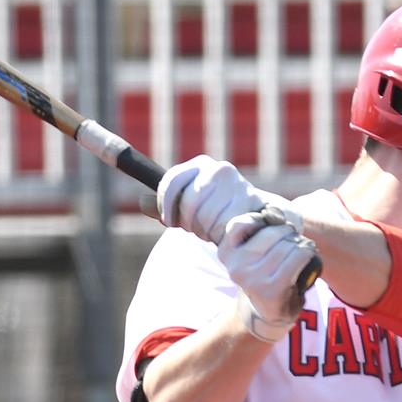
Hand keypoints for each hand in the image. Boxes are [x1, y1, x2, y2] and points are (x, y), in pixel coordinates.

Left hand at [156, 155, 297, 243]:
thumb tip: (141, 202)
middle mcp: (219, 170)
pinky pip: (226, 225)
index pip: (172, 181)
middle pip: (189, 203)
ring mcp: (236, 184)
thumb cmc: (220, 211)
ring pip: (207, 216)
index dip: (166, 205)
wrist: (260, 216)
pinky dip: (223, 235)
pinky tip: (227, 235)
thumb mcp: (193, 204)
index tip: (169, 221)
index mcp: (201, 165)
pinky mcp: (251, 202)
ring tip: (215, 231)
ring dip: (207, 231)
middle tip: (199, 230)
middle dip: (191, 223)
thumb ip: (168, 204)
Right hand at [219, 208, 320, 341]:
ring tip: (303, 248)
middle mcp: (236, 266)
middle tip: (294, 239)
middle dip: (288, 232)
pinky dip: (307, 253)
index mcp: (226, 252)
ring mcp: (253, 279)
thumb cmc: (262, 273)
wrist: (266, 311)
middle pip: (271, 232)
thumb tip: (275, 212)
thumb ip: (255, 230)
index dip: (264, 220)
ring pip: (287, 245)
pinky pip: (297, 258)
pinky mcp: (271, 290)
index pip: (241, 223)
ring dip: (301, 244)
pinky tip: (308, 255)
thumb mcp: (249, 252)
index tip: (273, 225)